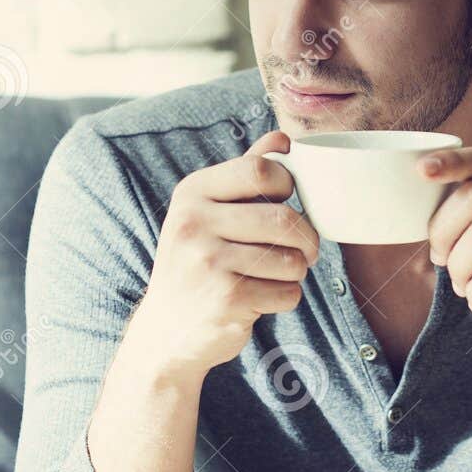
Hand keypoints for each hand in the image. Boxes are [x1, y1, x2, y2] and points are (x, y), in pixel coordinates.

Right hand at [136, 130, 319, 381]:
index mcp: (192, 194)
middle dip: (307, 239)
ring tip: (276, 275)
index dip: (287, 186)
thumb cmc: (195, 263)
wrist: (164, 332)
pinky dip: (285, 298)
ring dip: (297, 271)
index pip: (261, 170)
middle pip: (285, 219)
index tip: (286, 203)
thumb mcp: (207, 213)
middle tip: (305, 250)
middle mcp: (194, 224)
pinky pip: (287, 292)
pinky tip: (262, 299)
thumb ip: (244, 174)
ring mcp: (208, 262)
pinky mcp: (226, 299)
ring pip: (292, 259)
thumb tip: (282, 139)